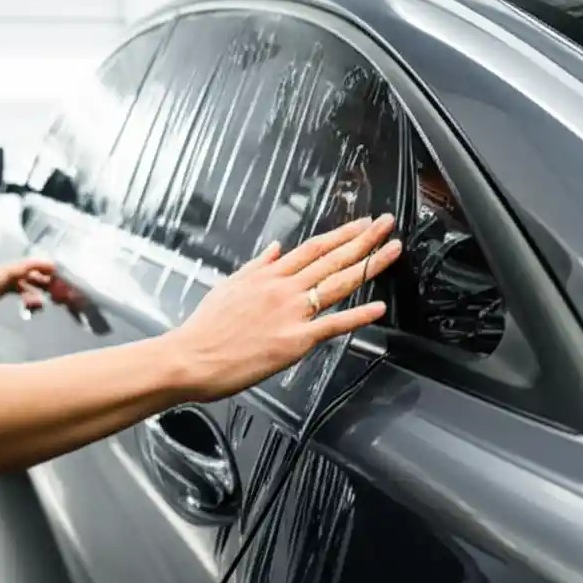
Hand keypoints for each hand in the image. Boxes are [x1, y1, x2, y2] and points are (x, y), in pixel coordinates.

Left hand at [0, 258, 58, 318]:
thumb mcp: (5, 274)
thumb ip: (26, 267)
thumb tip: (49, 261)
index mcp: (9, 269)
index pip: (32, 266)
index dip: (45, 270)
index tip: (59, 277)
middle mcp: (5, 275)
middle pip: (29, 277)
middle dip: (43, 284)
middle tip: (56, 294)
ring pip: (23, 289)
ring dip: (34, 296)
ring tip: (40, 306)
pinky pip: (14, 298)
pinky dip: (23, 302)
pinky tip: (27, 309)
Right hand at [168, 214, 401, 401]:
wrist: (190, 357)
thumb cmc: (205, 328)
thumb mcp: (229, 285)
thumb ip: (257, 266)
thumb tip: (276, 248)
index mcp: (268, 275)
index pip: (313, 248)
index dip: (341, 234)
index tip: (361, 225)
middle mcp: (284, 288)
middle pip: (332, 258)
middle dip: (364, 240)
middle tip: (387, 225)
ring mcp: (291, 313)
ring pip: (338, 283)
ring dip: (369, 265)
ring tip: (392, 251)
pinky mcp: (295, 340)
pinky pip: (333, 325)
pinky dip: (358, 315)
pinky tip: (378, 308)